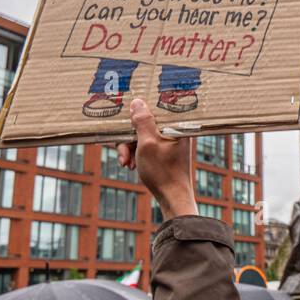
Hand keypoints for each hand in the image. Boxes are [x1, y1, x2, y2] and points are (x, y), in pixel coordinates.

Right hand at [118, 98, 196, 219]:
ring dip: (129, 149)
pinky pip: (145, 146)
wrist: (172, 197)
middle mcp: (174, 130)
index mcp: (175, 125)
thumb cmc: (163, 171)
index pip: (154, 108)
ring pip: (141, 136)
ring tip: (126, 164)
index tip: (124, 119)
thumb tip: (138, 102)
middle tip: (124, 155)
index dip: (137, 113)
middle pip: (144, 124)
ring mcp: (169, 141)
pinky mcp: (164, 151)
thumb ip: (142, 122)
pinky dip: (135, 155)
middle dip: (129, 140)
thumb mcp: (148, 144)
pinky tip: (130, 166)